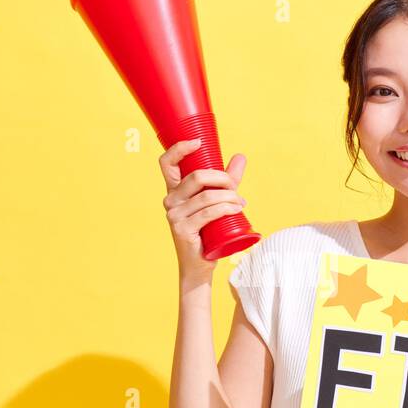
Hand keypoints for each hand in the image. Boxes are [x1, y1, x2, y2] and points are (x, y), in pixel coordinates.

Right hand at [158, 138, 247, 283]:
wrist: (200, 265)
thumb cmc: (208, 231)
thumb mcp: (218, 201)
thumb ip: (228, 180)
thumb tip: (240, 156)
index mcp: (174, 190)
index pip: (166, 163)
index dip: (179, 148)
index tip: (197, 143)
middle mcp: (170, 200)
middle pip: (197, 176)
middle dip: (222, 179)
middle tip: (236, 189)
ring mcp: (174, 215)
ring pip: (207, 196)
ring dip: (230, 197)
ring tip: (241, 203)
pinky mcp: (182, 229)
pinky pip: (208, 213)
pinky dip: (226, 208)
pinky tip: (237, 208)